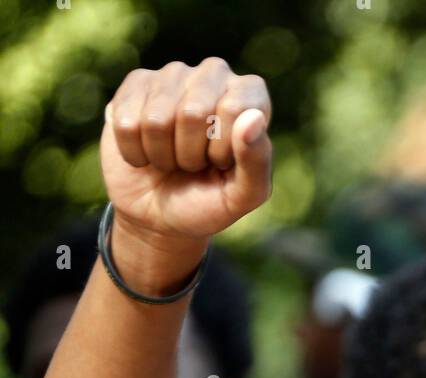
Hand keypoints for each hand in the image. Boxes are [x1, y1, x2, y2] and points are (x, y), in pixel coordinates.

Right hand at [101, 58, 271, 249]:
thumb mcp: (241, 196)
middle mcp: (214, 75)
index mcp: (249, 97)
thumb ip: (257, 162)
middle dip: (190, 155)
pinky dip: (136, 152)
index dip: (223, 149)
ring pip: (158, 118)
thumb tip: (253, 118)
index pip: (236, 108)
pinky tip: (146, 150)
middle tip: (194, 165)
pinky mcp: (136, 82)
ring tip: (172, 159)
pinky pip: (128, 122)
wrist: (158, 215)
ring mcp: (173, 74)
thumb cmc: (207, 203)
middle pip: (194, 112)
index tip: (221, 164)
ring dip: (162, 156)